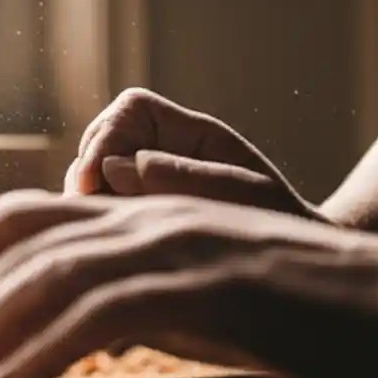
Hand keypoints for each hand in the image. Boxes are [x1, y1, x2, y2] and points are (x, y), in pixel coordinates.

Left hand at [0, 191, 377, 377]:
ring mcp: (173, 246)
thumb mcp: (194, 289)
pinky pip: (96, 317)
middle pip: (18, 245)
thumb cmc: (296, 302)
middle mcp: (145, 216)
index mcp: (138, 211)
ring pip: (46, 278)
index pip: (21, 216)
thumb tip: (64, 331)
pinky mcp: (204, 287)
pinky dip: (39, 352)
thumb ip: (129, 294)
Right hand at [65, 88, 318, 219]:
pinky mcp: (136, 214)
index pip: (130, 109)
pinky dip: (92, 223)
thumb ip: (176, 178)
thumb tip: (111, 169)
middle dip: (87, 175)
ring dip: (87, 203)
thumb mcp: (239, 196)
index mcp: (191, 134)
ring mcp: (146, 182)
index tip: (90, 181)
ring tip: (104, 235)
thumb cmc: (276, 225)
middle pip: (99, 142)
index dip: (105, 138)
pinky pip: (96, 209)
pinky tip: (107, 243)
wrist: (290, 268)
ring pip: (90, 179)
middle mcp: (162, 151)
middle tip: (90, 215)